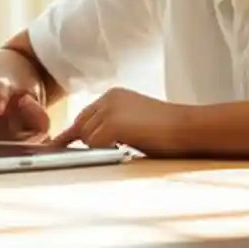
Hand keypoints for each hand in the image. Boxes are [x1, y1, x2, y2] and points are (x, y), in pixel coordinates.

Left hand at [50, 87, 187, 153]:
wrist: (189, 127)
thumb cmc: (168, 131)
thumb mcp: (134, 122)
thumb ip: (112, 126)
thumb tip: (91, 141)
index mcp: (113, 95)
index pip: (85, 115)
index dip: (76, 133)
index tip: (59, 143)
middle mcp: (108, 98)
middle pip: (80, 125)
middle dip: (81, 142)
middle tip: (80, 153)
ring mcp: (109, 109)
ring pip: (86, 137)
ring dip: (96, 149)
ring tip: (120, 151)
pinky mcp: (113, 123)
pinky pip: (93, 145)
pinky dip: (101, 152)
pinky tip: (119, 152)